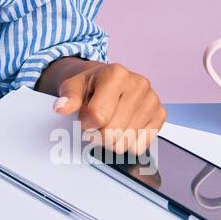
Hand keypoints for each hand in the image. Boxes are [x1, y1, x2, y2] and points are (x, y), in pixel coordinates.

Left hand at [52, 62, 166, 156]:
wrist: (109, 80)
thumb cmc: (92, 85)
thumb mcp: (74, 86)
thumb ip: (68, 97)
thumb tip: (60, 107)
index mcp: (116, 73)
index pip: (98, 115)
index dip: (86, 123)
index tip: (84, 118)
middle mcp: (138, 84)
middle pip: (112, 132)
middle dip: (98, 134)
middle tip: (96, 123)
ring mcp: (152, 100)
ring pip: (126, 142)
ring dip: (112, 140)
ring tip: (109, 123)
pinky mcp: (160, 115)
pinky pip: (141, 145)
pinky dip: (127, 143)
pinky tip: (122, 128)